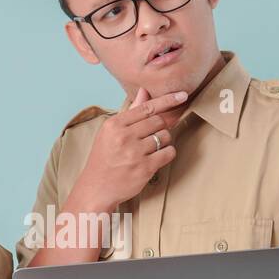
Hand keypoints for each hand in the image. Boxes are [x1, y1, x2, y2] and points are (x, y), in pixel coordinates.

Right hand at [71, 87, 186, 209]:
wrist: (96, 188)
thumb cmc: (104, 158)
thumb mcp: (110, 133)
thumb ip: (130, 113)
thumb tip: (144, 91)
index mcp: (114, 125)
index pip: (147, 107)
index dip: (167, 100)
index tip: (182, 95)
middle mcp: (124, 136)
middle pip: (158, 121)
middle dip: (160, 128)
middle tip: (151, 138)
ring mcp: (135, 153)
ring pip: (165, 136)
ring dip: (163, 142)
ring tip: (150, 150)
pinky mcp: (145, 168)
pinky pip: (169, 152)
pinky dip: (168, 154)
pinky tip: (157, 158)